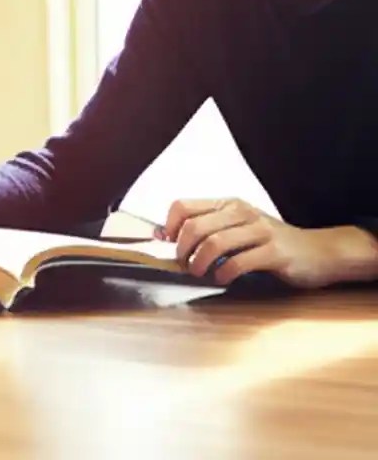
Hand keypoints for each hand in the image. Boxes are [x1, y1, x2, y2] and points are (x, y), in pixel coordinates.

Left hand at [161, 198, 340, 287]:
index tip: (169, 246)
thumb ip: (207, 229)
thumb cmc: (269, 242)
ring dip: (199, 263)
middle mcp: (242, 212)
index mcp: (228, 204)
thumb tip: (165, 238)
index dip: (169, 227)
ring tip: (200, 273)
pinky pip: (238, 262)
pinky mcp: (274, 252)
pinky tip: (222, 278)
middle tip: (184, 265)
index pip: (183, 206)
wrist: (319, 251)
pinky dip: (224, 273)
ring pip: (214, 243)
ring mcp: (259, 231)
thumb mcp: (237, 227)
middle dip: (182, 250)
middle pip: (194, 227)